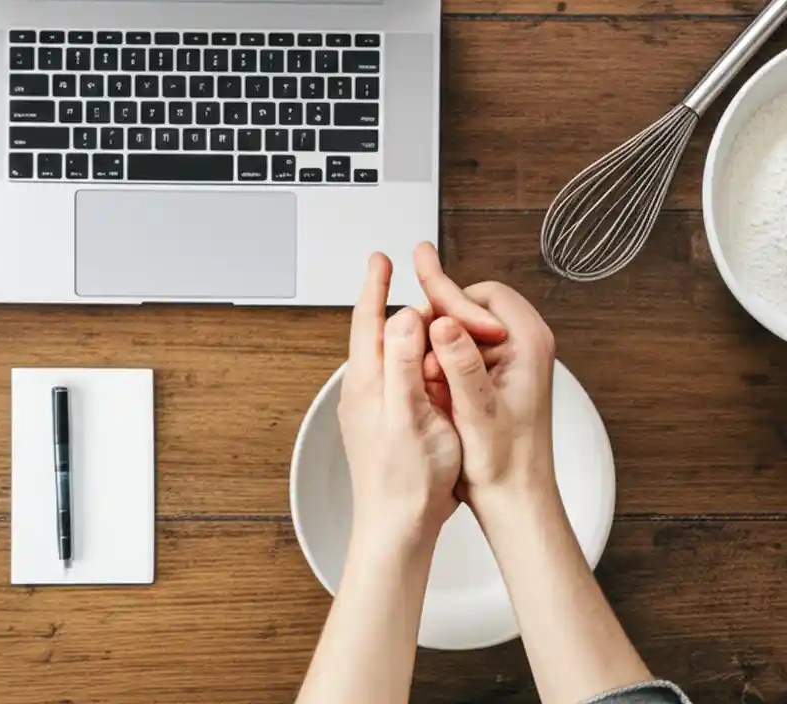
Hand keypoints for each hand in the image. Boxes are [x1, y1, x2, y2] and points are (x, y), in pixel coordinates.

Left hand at [338, 252, 462, 542]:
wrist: (395, 527)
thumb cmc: (408, 480)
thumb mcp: (411, 415)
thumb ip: (404, 364)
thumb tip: (402, 316)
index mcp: (368, 384)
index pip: (367, 322)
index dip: (375, 287)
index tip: (381, 259)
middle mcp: (363, 394)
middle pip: (374, 335)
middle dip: (389, 303)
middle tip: (404, 278)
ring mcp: (371, 411)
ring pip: (386, 357)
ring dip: (401, 332)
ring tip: (420, 316)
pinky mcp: (383, 427)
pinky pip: (395, 380)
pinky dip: (410, 361)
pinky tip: (424, 366)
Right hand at [413, 243, 557, 506]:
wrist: (516, 497)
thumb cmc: (505, 463)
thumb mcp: (477, 412)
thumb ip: (461, 366)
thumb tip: (442, 324)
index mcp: (529, 345)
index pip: (485, 295)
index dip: (449, 296)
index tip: (420, 297)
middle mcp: (526, 346)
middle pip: (475, 306)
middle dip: (440, 314)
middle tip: (407, 316)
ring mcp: (514, 361)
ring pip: (467, 328)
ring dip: (438, 338)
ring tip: (414, 354)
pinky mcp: (501, 376)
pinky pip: (466, 350)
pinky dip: (443, 356)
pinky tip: (424, 372)